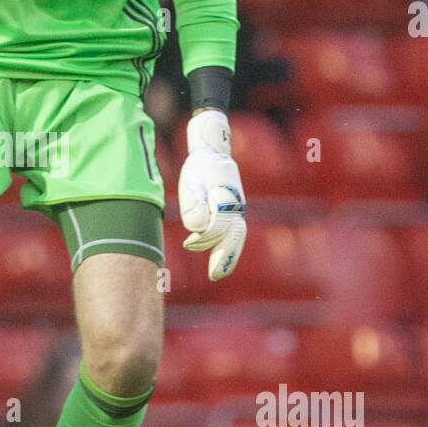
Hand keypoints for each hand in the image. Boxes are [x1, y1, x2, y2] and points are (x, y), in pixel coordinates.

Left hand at [178, 109, 246, 280]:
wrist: (213, 151)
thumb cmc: (199, 167)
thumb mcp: (191, 182)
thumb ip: (193, 205)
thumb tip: (197, 228)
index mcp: (226, 197)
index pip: (218, 226)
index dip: (204, 238)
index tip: (188, 243)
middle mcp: (236, 205)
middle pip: (234, 236)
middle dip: (225, 257)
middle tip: (215, 275)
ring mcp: (238, 208)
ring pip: (237, 236)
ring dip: (229, 255)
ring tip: (219, 272)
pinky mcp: (235, 210)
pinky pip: (235, 232)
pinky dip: (230, 246)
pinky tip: (222, 259)